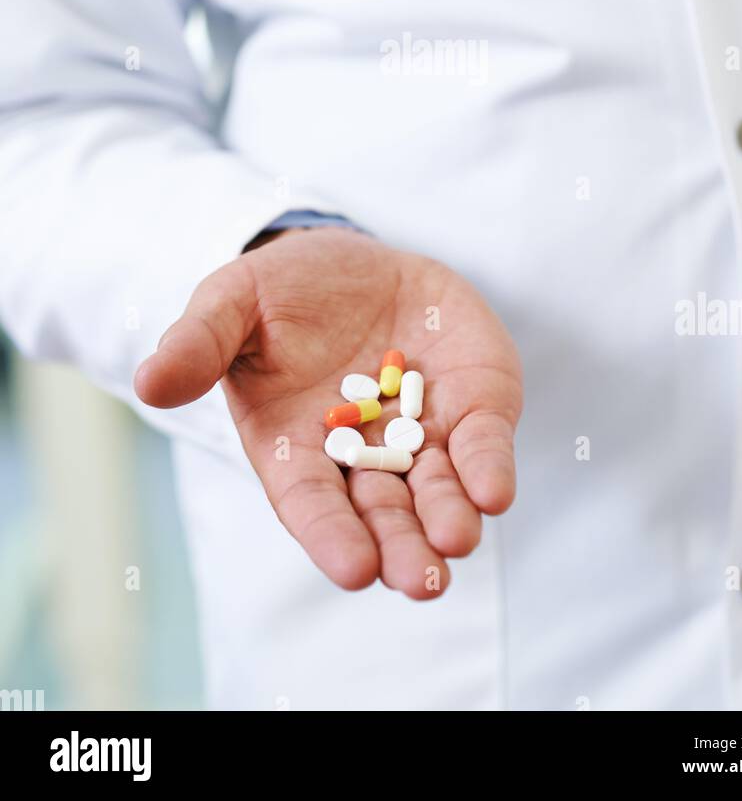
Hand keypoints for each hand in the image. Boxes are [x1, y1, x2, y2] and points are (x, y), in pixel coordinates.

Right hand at [134, 228, 521, 599]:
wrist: (349, 260)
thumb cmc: (278, 293)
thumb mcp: (230, 302)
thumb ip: (198, 342)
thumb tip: (149, 383)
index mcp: (294, 446)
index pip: (311, 503)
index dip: (330, 536)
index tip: (353, 569)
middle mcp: (361, 455)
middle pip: (382, 513)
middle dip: (403, 548)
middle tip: (422, 581)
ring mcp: (420, 431)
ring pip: (436, 489)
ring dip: (450, 518)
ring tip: (458, 540)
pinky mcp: (469, 401)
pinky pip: (480, 440)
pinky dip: (488, 465)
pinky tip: (493, 489)